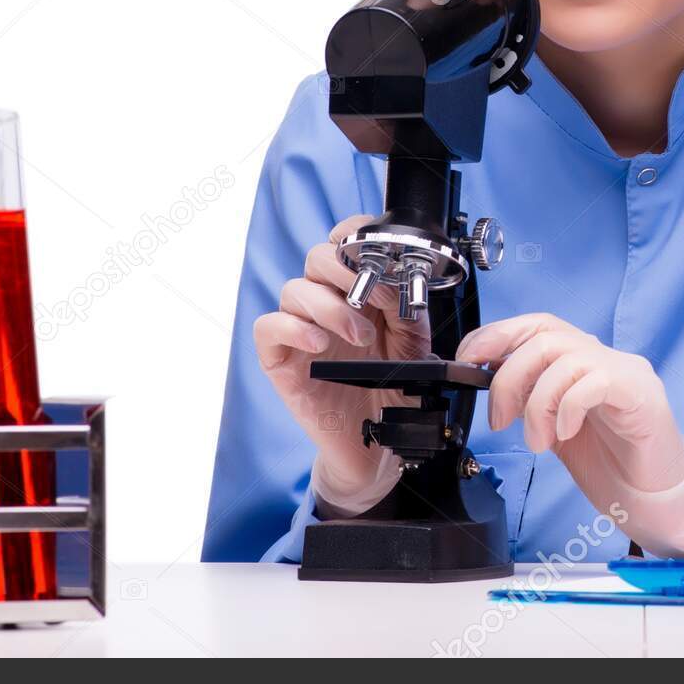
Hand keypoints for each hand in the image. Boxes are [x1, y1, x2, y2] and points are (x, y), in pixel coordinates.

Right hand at [253, 213, 431, 514]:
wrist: (379, 450)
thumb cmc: (393, 395)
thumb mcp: (414, 347)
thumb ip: (408, 311)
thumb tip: (399, 280)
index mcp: (357, 294)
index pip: (342, 243)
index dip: (352, 233)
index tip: (371, 243)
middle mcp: (326, 306)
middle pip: (316, 258)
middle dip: (344, 267)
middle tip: (371, 296)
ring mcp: (301, 332)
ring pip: (294, 289)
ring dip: (329, 305)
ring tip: (359, 336)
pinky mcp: (281, 360)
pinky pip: (269, 327)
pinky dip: (292, 327)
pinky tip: (319, 343)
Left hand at [458, 313, 683, 558]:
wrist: (659, 504)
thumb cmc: (611, 467)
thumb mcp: (553, 428)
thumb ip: (528, 401)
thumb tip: (485, 378)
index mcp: (582, 361)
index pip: (536, 325)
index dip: (496, 336)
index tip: (467, 361)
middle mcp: (605, 358)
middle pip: (545, 335)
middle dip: (509, 376)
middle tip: (500, 420)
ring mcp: (626, 373)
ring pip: (566, 356)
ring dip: (537, 402)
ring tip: (538, 441)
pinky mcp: (643, 395)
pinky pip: (597, 380)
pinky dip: (568, 406)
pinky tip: (566, 434)